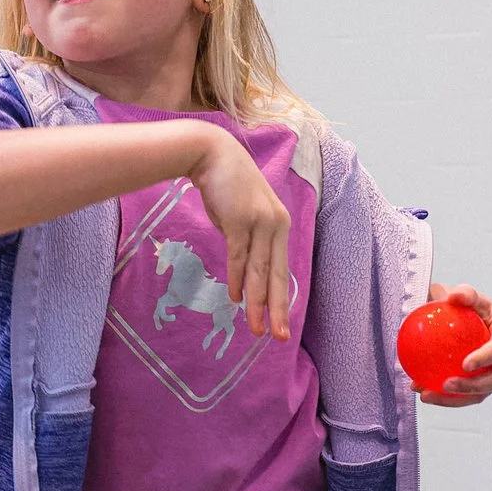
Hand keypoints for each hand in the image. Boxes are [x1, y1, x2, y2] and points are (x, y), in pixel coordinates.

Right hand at [186, 125, 291, 339]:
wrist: (210, 154)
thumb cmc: (224, 183)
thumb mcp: (241, 213)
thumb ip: (246, 236)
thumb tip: (241, 262)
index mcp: (279, 224)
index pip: (280, 269)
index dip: (279, 298)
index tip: (278, 322)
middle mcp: (276, 225)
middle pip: (276, 275)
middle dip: (276, 309)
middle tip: (278, 337)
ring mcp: (259, 222)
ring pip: (260, 271)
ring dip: (257, 303)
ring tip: (255, 328)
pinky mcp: (240, 221)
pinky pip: (240, 257)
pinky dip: (239, 280)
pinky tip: (237, 299)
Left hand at [418, 283, 491, 405]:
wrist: (465, 318)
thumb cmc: (467, 305)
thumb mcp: (465, 294)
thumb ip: (463, 293)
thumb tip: (455, 296)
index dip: (487, 358)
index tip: (465, 365)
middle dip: (473, 386)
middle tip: (446, 385)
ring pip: (482, 392)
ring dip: (455, 398)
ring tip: (428, 394)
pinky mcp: (484, 383)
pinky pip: (467, 395)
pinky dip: (446, 398)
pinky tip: (423, 392)